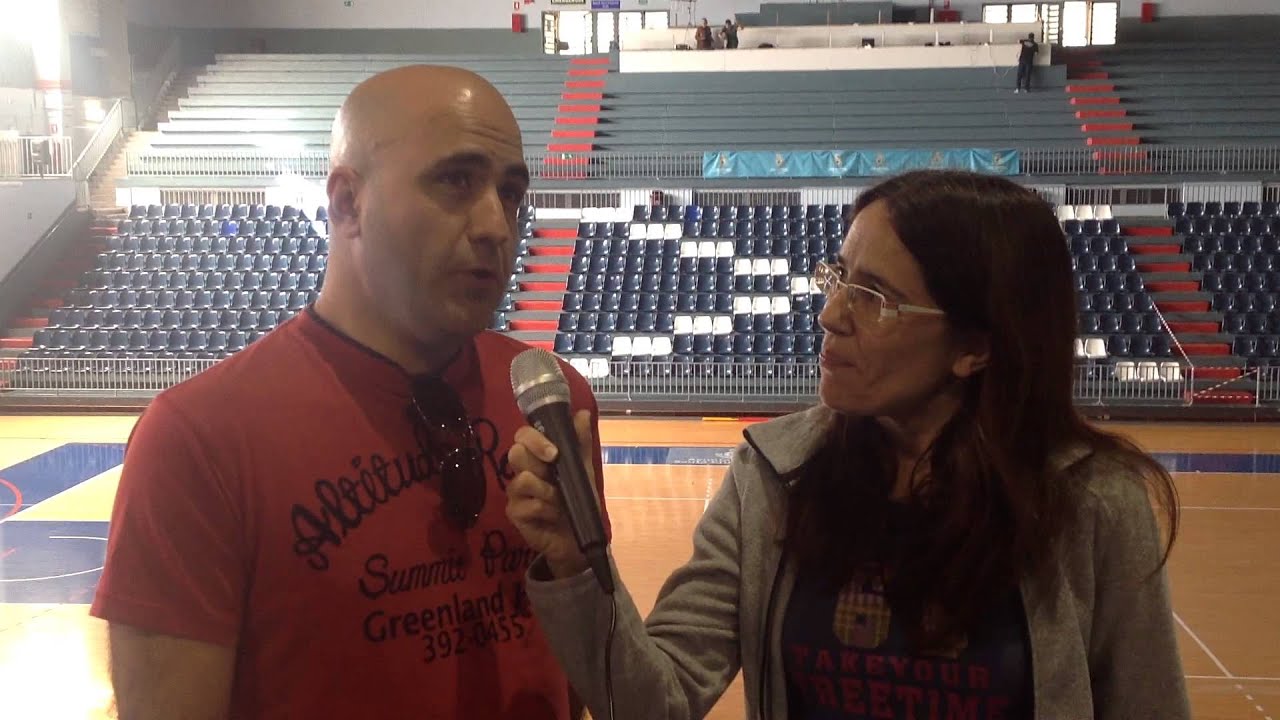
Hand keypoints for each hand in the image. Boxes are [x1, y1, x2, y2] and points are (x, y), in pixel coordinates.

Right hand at [506, 409, 595, 578]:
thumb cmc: (577, 498)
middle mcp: (521, 470)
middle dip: (540, 466)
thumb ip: (580, 442)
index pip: (523, 435)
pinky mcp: (514, 513)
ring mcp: (515, 492)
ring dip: (547, 491)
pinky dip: (545, 510)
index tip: (553, 453)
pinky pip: (526, 505)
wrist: (578, 534)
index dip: (535, 440)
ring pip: (521, 480)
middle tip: (556, 478)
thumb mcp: (583, 468)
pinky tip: (553, 515)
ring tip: (558, 501)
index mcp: (535, 456)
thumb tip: (582, 413)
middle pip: (516, 453)